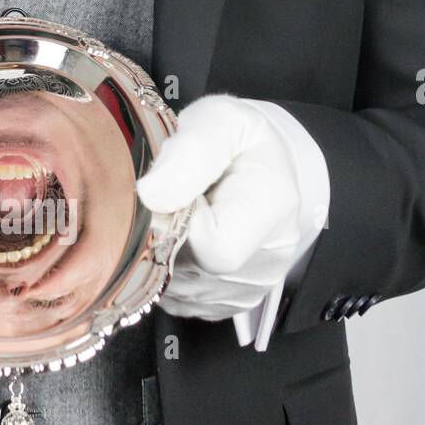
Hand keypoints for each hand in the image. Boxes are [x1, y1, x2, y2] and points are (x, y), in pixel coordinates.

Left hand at [136, 95, 303, 322]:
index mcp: (272, 206)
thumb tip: (151, 194)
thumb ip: (191, 150)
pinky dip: (167, 272)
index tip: (173, 190)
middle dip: (164, 234)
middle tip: (172, 201)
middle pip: (188, 269)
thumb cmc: (237, 141)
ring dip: (163, 254)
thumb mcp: (220, 121)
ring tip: (180, 217)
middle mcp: (268, 257)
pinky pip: (177, 300)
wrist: (259, 166)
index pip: (214, 246)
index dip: (177, 220)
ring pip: (176, 288)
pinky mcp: (227, 304)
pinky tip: (182, 241)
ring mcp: (249, 287)